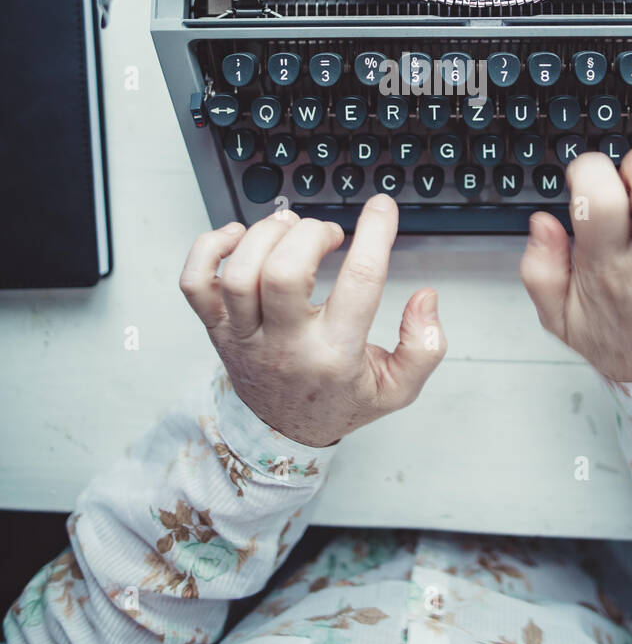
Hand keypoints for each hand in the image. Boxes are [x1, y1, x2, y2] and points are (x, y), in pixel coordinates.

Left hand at [179, 194, 445, 446]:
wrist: (282, 434)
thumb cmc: (338, 400)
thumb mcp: (397, 388)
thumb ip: (425, 347)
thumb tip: (425, 299)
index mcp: (334, 355)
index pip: (359, 284)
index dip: (375, 235)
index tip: (383, 209)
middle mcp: (285, 345)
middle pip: (283, 273)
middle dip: (310, 235)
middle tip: (328, 233)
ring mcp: (244, 337)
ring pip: (239, 274)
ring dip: (265, 235)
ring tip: (290, 228)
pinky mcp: (215, 329)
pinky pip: (195, 283)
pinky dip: (209, 249)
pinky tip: (240, 237)